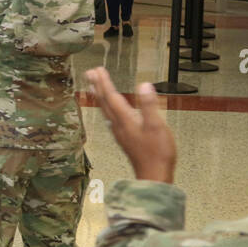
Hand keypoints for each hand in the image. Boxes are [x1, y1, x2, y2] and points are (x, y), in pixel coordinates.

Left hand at [85, 68, 175, 183]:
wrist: (154, 176)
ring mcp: (120, 132)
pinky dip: (107, 108)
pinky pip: (111, 118)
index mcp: (125, 120)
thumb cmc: (157, 153)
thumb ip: (149, 105)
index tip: (97, 70)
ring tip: (94, 86)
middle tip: (89, 73)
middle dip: (97, 86)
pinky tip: (109, 110)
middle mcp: (118, 125)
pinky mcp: (124, 138)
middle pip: (104, 102)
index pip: (112, 97)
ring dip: (100, 96)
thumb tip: (144, 85)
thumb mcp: (157, 126)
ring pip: (106, 110)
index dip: (104, 83)